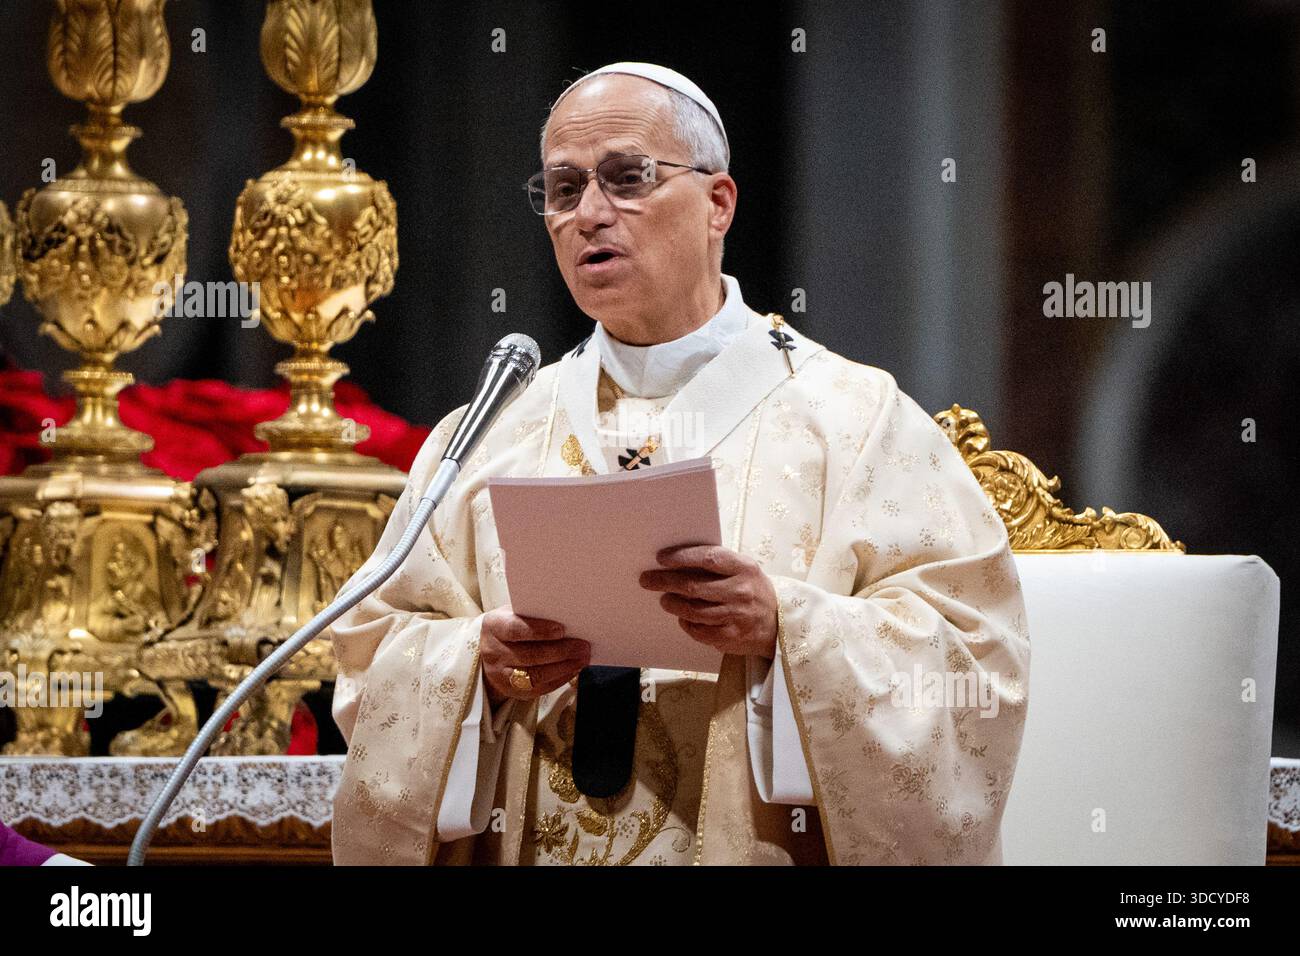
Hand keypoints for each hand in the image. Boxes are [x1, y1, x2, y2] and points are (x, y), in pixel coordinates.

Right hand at [481, 606, 589, 706]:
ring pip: (536, 675)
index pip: (515, 629)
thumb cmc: (510, 624)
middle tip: (583, 646)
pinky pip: (540, 688)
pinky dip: (560, 678)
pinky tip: (574, 669)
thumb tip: (567, 614)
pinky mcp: (512, 690)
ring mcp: (501, 675)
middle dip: (561, 651)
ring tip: (583, 658)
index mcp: (493, 627)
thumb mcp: (514, 613)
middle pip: (530, 655)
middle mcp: (493, 653)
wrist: (489, 649)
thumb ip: (534, 613)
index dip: (539, 630)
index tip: (561, 629)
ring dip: (564, 667)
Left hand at [639, 545, 778, 658]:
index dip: (682, 557)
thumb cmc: (753, 590)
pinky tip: (683, 618)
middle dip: (665, 581)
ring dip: (673, 604)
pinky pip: (699, 630)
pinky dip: (686, 623)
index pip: (708, 558)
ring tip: (664, 599)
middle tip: (647, 580)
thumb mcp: (744, 570)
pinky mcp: (730, 637)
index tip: (662, 558)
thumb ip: (718, 565)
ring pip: (693, 610)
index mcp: (744, 567)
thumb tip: (677, 560)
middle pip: (694, 586)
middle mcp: (741, 591)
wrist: (780, 623)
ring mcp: (736, 616)